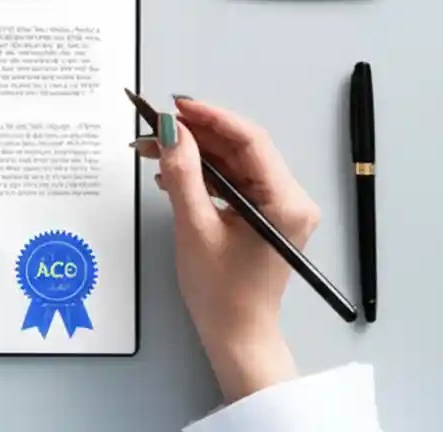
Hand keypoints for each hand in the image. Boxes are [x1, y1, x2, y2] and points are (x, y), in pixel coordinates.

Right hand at [133, 97, 319, 402]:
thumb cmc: (221, 293)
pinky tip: (170, 173)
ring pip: (232, 162)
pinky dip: (201, 174)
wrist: (235, 335)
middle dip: (195, 135)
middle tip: (155, 127)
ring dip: (193, 154)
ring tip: (152, 149)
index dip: (211, 118)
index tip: (176, 107)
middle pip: (241, 148)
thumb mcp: (195, 228)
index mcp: (286, 201)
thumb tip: (170, 132)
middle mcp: (290, 198)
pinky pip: (231, 180)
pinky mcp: (261, 213)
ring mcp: (277, 205)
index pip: (251, 141)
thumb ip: (182, 174)